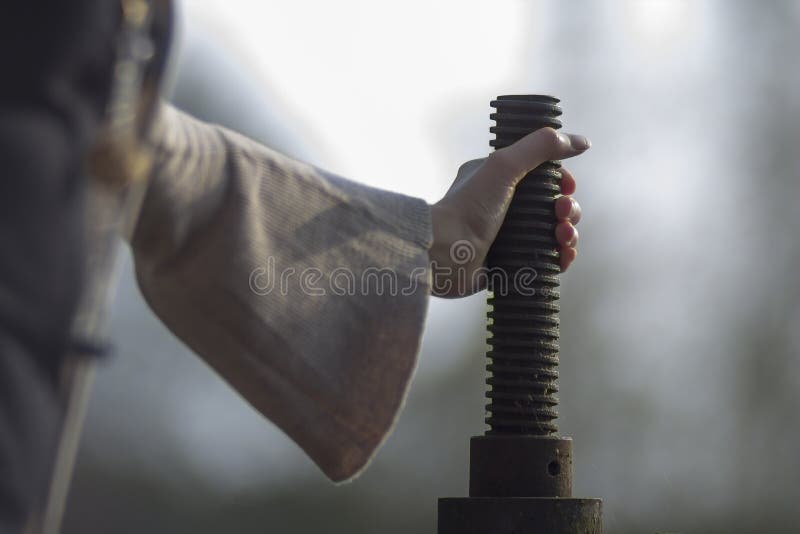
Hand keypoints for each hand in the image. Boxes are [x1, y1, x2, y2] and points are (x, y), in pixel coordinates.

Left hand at [429, 127, 589, 296]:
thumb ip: (541, 146)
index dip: (562, 180)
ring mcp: (509, 235)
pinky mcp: (513, 261)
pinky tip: (564, 256)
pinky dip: (561, 257)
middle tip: (563, 212)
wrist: (446, 253)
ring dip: (569, 232)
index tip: (567, 186)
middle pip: (553, 205)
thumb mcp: (504, 165)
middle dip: (569, 208)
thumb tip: (582, 141)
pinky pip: (547, 259)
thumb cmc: (469, 207)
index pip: (542, 175)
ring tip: (563, 236)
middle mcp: (504, 206)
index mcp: (499, 180)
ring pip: (554, 232)